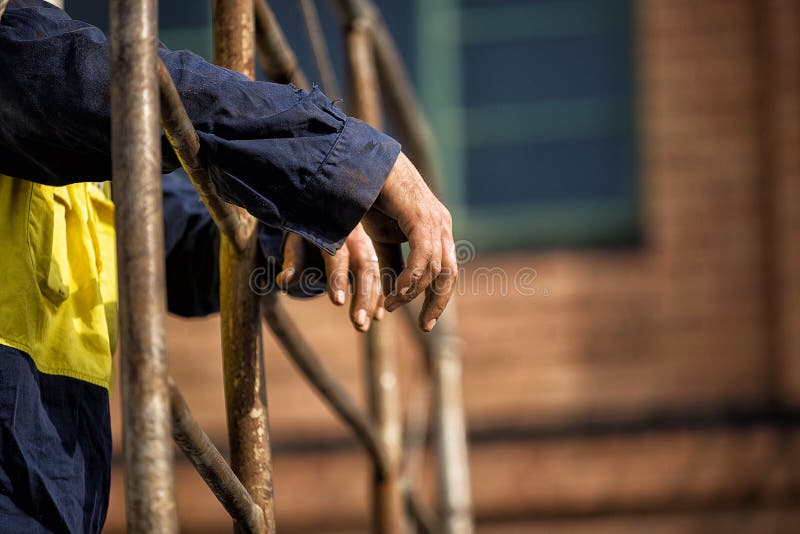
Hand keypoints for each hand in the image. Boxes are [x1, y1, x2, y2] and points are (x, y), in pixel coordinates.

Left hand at [277, 224, 383, 331]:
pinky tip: (377, 317)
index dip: (337, 279)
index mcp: (336, 232)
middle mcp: (357, 239)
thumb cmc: (305, 235)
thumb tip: (283, 281)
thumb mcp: (296, 244)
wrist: (322, 220)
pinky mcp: (373, 259)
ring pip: (374, 276)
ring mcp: (368, 249)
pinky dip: (379, 298)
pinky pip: (379, 280)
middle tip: (357, 323)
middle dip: (362, 297)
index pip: (337, 257)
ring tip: (362, 327)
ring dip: (371, 303)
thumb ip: (292, 262)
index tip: (337, 303)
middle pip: (363, 268)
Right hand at [362, 151, 456, 331]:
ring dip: (414, 292)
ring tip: (393, 303)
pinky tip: (397, 291)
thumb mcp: (383, 239)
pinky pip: (423, 257)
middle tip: (425, 326)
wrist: (363, 164)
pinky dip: (412, 278)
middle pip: (449, 274)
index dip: (437, 298)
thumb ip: (392, 263)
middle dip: (437, 302)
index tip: (425, 323)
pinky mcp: (422, 217)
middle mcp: (442, 225)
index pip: (445, 272)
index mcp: (437, 230)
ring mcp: (435, 220)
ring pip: (435, 268)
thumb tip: (394, 292)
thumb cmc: (371, 198)